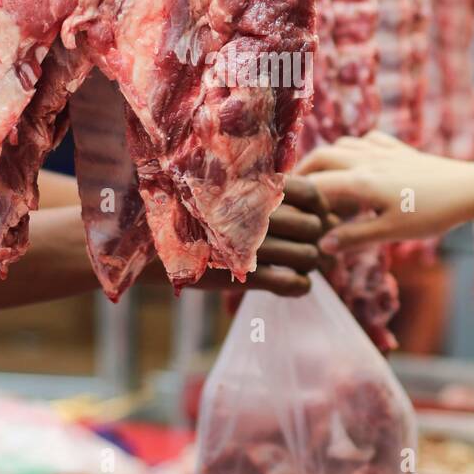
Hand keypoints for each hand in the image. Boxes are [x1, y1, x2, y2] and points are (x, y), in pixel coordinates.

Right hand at [189, 174, 328, 296]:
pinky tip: (293, 284)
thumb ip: (264, 194)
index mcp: (254, 188)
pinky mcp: (246, 277)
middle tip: (320, 249)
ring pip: (309, 256)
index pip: (312, 193)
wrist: (150, 247)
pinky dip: (301, 286)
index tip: (320, 218)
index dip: (323, 208)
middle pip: (315, 227)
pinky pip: (294, 284)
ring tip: (304, 267)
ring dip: (312, 264)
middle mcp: (257, 213)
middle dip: (321, 240)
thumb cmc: (191, 214)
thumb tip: (315, 208)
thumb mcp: (224, 191)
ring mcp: (252, 245)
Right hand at [298, 131, 473, 253]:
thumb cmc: (432, 213)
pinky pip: (368, 140)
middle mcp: (366, 160)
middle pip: (322, 157)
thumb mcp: (391, 232)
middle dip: (302, 172)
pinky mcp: (400, 150)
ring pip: (343, 145)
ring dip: (327, 159)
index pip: (314, 185)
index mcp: (360, 181)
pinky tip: (359, 160)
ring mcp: (384, 151)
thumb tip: (321, 246)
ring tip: (321, 178)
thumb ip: (355, 238)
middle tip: (292, 190)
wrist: (470, 188)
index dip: (293, 195)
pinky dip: (354, 148)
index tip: (277, 206)